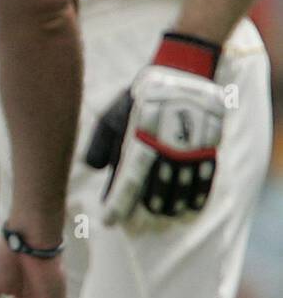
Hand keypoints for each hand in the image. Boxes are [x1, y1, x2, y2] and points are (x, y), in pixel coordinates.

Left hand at [86, 64, 224, 231]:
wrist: (180, 75)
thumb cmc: (139, 98)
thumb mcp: (113, 115)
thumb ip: (101, 143)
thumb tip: (90, 168)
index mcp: (138, 142)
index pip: (127, 184)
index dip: (117, 206)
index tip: (110, 222)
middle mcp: (165, 151)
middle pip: (155, 193)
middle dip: (144, 209)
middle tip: (137, 219)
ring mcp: (189, 151)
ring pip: (180, 191)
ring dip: (170, 206)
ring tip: (161, 213)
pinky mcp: (208, 149)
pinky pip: (204, 180)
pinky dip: (196, 196)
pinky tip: (189, 205)